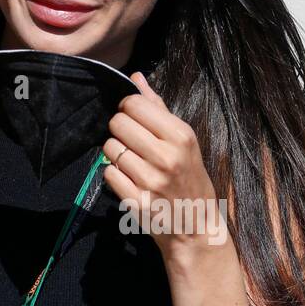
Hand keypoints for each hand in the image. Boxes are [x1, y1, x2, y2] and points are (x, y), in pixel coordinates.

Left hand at [102, 71, 224, 255]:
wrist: (196, 227)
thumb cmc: (190, 179)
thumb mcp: (184, 142)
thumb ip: (158, 108)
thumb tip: (136, 78)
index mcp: (181, 136)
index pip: (134, 104)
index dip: (127, 108)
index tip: (133, 119)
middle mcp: (166, 156)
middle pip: (118, 123)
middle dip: (120, 129)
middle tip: (131, 141)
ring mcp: (151, 180)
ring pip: (110, 148)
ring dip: (116, 153)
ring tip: (132, 161)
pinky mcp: (137, 201)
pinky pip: (108, 173)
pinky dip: (114, 174)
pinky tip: (129, 179)